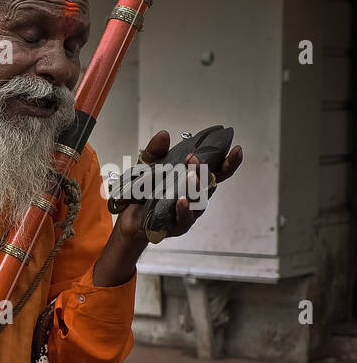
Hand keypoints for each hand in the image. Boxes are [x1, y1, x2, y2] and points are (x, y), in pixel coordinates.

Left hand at [118, 130, 242, 242]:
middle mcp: (195, 196)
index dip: (229, 162)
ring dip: (195, 188)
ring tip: (192, 176)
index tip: (236, 149)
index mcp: (194, 179)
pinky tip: (182, 201)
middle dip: (204, 170)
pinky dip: (184, 210)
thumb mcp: (146, 166)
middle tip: (195, 158)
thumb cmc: (143, 190)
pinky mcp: (176, 227)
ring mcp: (188, 212)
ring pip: (198, 202)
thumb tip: (164, 135)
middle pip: (210, 185)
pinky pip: (184, 220)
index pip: (217, 171)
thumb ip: (155, 151)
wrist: (127, 215)